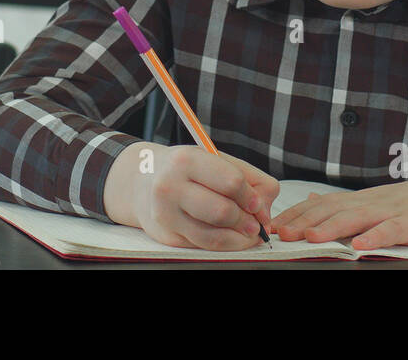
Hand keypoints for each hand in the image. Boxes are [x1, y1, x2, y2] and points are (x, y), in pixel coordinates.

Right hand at [105, 143, 279, 249]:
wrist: (143, 181)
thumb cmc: (189, 170)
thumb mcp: (215, 160)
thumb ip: (249, 179)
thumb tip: (265, 212)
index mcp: (186, 160)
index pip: (231, 182)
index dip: (251, 197)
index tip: (258, 204)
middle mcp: (170, 186)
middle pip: (222, 212)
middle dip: (247, 221)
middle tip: (255, 223)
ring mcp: (165, 214)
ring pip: (213, 236)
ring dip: (239, 238)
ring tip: (248, 232)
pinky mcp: (166, 235)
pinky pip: (204, 246)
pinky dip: (225, 245)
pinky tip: (232, 237)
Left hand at [271, 163, 407, 249]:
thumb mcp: (383, 201)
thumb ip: (350, 204)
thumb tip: (314, 201)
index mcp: (366, 199)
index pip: (324, 204)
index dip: (298, 214)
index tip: (273, 225)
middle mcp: (376, 201)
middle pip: (334, 209)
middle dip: (304, 221)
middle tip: (280, 233)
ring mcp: (396, 210)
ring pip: (358, 218)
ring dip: (331, 228)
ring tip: (310, 238)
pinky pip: (394, 230)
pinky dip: (376, 237)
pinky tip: (360, 246)